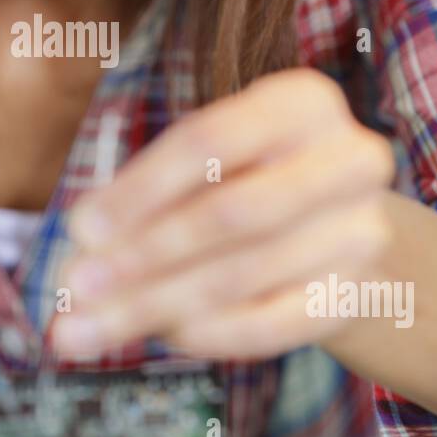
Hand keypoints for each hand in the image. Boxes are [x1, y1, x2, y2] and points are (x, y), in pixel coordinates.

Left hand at [53, 68, 394, 360]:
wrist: (333, 228)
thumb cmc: (245, 178)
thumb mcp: (203, 164)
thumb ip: (144, 196)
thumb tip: (82, 242)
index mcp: (305, 101)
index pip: (210, 140)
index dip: (140, 188)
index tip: (80, 229)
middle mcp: (349, 160)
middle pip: (231, 213)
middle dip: (143, 255)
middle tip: (75, 289)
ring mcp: (361, 231)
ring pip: (243, 274)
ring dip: (156, 304)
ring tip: (91, 327)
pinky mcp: (354, 294)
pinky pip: (273, 323)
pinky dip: (211, 333)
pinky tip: (163, 335)